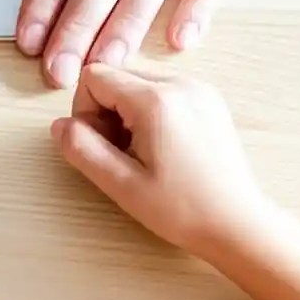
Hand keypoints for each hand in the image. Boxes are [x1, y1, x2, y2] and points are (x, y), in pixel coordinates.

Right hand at [50, 65, 265, 254]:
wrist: (238, 224)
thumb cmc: (184, 209)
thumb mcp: (121, 184)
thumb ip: (82, 150)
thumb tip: (60, 126)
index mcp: (156, 101)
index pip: (95, 76)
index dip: (84, 110)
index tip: (99, 144)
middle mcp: (180, 84)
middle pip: (116, 75)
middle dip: (105, 110)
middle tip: (119, 151)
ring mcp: (198, 89)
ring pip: (138, 82)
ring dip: (126, 111)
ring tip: (141, 152)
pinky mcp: (209, 100)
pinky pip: (162, 90)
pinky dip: (149, 111)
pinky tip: (161, 146)